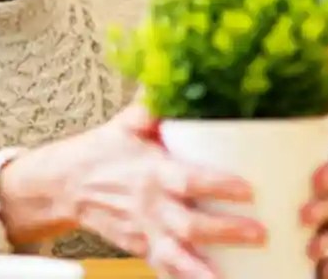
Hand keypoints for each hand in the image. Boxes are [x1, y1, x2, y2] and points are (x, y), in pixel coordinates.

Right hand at [62, 105, 264, 277]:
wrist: (65, 185)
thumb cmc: (105, 149)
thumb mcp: (127, 122)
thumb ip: (155, 104)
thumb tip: (180, 70)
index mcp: (151, 171)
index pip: (187, 180)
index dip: (217, 185)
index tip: (248, 189)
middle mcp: (149, 206)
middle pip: (189, 225)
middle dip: (225, 232)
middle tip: (261, 233)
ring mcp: (144, 232)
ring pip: (176, 257)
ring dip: (205, 270)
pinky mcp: (142, 249)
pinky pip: (164, 271)